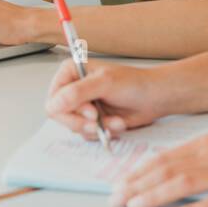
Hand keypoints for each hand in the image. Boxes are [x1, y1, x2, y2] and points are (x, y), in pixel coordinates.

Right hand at [44, 59, 170, 139]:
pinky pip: (88, 134)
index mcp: (71, 72)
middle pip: (61, 116)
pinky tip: (117, 123)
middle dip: (83, 122)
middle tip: (99, 121)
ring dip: (97, 127)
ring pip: (75, 127)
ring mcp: (83, 105)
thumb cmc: (133, 83)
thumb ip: (77, 93)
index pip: (54, 99)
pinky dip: (103, 132)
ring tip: (115, 120)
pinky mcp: (92, 120)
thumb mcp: (104, 83)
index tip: (91, 112)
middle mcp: (73, 88)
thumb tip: (54, 104)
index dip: (69, 110)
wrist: (154, 97)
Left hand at [111, 127, 207, 206]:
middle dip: (138, 184)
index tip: (121, 182)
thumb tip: (176, 164)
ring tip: (134, 204)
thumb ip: (204, 152)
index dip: (139, 170)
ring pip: (184, 183)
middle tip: (116, 197)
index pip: (165, 156)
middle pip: (168, 169)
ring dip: (155, 195)